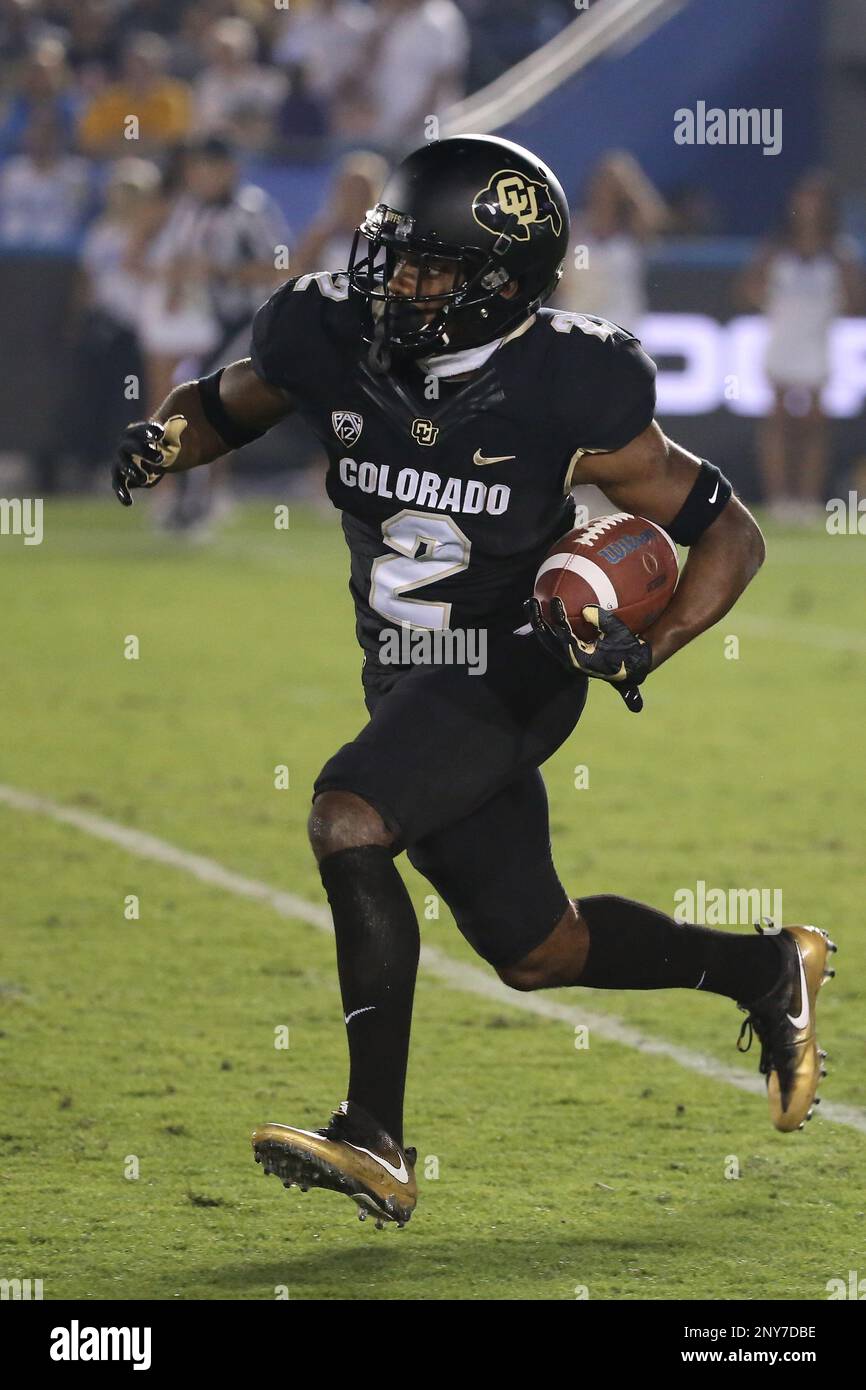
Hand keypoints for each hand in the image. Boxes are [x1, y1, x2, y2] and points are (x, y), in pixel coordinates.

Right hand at [111, 415, 186, 506]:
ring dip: (133, 472)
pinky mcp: (119, 477)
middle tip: (161, 459)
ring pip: (124, 466)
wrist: (148, 458)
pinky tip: (128, 502)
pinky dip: (122, 493)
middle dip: (145, 453)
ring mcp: (121, 461)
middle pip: (133, 447)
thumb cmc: (160, 446)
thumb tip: (184, 421)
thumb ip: (174, 432)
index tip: (162, 433)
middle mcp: (126, 445)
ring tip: (145, 479)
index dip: (150, 431)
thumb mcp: (169, 439)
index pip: (143, 430)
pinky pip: (118, 484)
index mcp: (137, 432)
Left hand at [526, 597, 651, 712]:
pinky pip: (552, 641)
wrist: (630, 669)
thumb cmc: (627, 649)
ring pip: (546, 641)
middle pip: (546, 640)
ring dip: (537, 623)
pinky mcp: (567, 656)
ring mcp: (567, 659)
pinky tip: (541, 612)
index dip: (558, 617)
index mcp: (581, 658)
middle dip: (537, 620)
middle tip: (531, 601)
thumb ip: (603, 620)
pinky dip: (545, 627)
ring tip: (530, 604)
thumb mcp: (619, 633)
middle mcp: (570, 661)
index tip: (555, 600)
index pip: (563, 636)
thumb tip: (585, 609)